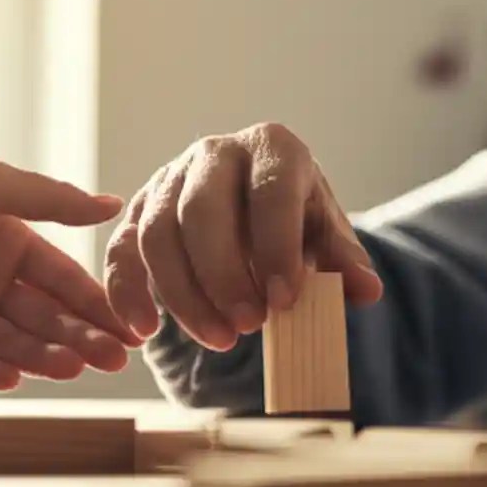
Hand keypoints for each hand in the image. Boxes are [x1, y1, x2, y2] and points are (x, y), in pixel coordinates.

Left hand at [0, 151, 139, 390]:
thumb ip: (53, 201)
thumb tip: (113, 203)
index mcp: (9, 242)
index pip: (64, 281)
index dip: (96, 306)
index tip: (131, 331)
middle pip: (43, 318)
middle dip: (79, 338)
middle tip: (111, 360)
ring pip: (8, 341)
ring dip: (39, 356)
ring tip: (69, 368)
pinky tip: (12, 379)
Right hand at [102, 122, 383, 351]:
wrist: (254, 205)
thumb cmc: (295, 220)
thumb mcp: (326, 233)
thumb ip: (344, 259)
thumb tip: (365, 290)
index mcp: (271, 147)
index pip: (269, 191)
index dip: (275, 247)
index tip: (284, 301)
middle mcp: (215, 152)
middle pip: (201, 209)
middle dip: (221, 273)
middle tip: (247, 326)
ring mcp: (169, 178)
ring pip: (156, 231)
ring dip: (182, 292)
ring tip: (218, 338)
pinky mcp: (137, 210)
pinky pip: (120, 249)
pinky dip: (126, 291)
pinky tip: (144, 331)